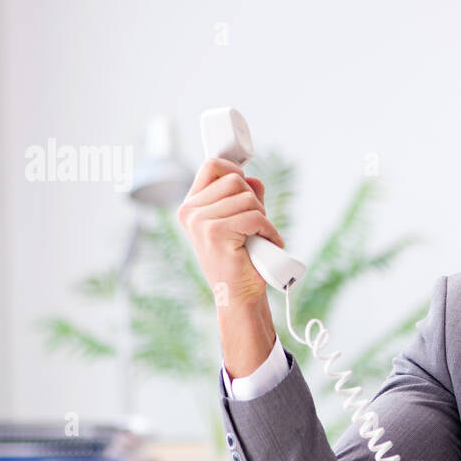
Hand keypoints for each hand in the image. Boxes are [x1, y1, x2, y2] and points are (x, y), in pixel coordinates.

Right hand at [177, 157, 286, 307]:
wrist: (239, 294)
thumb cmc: (241, 259)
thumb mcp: (242, 221)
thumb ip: (245, 197)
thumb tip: (254, 179)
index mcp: (191, 206)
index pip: (212, 166)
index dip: (235, 171)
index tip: (248, 189)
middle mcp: (190, 211)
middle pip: (235, 180)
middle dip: (254, 201)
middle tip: (256, 225)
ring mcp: (200, 222)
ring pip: (247, 198)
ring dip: (263, 218)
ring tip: (260, 236)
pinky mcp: (215, 233)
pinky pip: (254, 217)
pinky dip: (269, 231)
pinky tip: (267, 243)